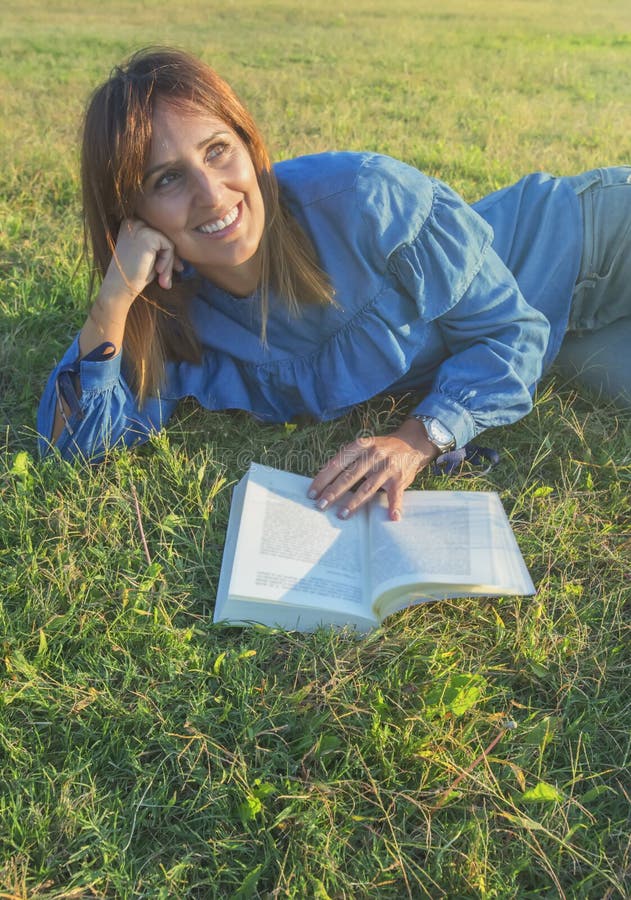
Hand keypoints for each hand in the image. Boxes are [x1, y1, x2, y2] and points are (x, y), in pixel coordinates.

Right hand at [101, 217, 183, 304]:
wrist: (120, 286)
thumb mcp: (148, 259)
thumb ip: (161, 251)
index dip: (165, 252)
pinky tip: (158, 271)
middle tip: (166, 279)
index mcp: (131, 225)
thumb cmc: (132, 275)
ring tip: (163, 280)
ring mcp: (140, 227)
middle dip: (169, 258)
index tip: (166, 270)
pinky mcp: (148, 235)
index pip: (157, 234)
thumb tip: (180, 258)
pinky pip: (169, 246)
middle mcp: (134, 222)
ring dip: (169, 263)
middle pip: (163, 236)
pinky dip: (167, 261)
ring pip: (167, 242)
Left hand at [308, 418, 440, 520]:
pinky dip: (395, 506)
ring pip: (368, 487)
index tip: (312, 492)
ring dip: (354, 502)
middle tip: (320, 505)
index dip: (323, 478)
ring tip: (342, 515)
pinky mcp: (400, 478)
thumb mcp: (364, 447)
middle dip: (333, 492)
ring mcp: (387, 466)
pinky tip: (393, 517)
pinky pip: (396, 494)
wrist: (412, 442)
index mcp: (361, 446)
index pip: (337, 463)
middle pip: (349, 476)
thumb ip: (347, 460)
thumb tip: (323, 479)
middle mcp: (373, 454)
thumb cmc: (381, 449)